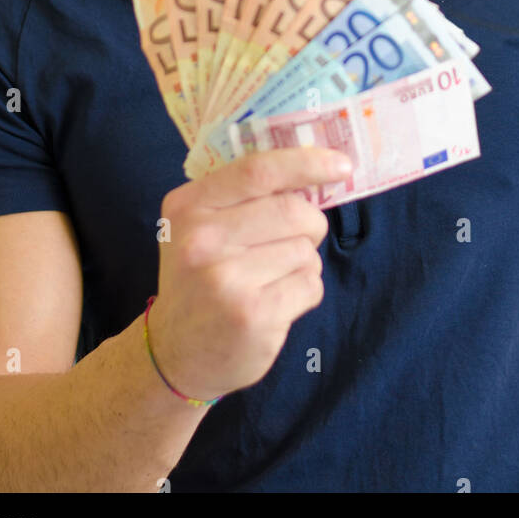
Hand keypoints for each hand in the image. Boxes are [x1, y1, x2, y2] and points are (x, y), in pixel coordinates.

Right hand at [149, 146, 351, 401]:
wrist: (176, 354)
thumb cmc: (200, 280)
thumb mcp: (198, 227)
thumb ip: (241, 195)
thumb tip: (315, 167)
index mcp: (187, 206)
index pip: (257, 171)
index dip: (306, 163)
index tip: (342, 164)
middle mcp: (201, 240)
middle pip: (293, 211)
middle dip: (310, 225)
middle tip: (293, 242)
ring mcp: (226, 280)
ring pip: (306, 250)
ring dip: (303, 263)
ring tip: (271, 280)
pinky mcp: (254, 316)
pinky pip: (311, 285)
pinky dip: (305, 291)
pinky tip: (276, 304)